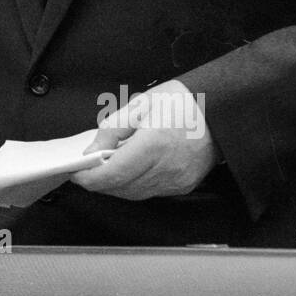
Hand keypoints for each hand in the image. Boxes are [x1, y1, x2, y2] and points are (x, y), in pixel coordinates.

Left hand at [71, 80, 219, 199]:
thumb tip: (93, 149)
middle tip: (87, 168)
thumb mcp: (140, 104)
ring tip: (107, 166)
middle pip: (120, 188)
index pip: (111, 174)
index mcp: (153, 145)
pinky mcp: (183, 186)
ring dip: (116, 184)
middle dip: (99, 181)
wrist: (219, 111)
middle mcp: (165, 168)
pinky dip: (134, 185)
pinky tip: (131, 170)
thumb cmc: (183, 102)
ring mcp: (175, 181)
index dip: (89, 177)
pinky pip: (150, 192)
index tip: (76, 172)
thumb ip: (112, 129)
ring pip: (134, 193)